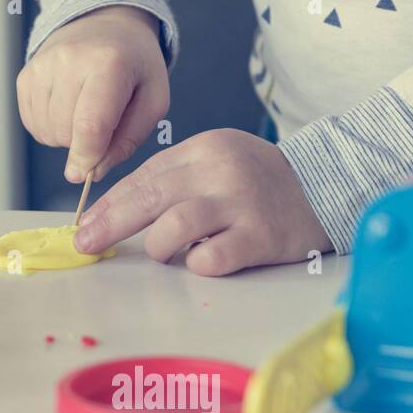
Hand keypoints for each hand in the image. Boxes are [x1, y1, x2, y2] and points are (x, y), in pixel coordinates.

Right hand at [17, 5, 169, 181]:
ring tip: (84, 114)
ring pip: (46, 131)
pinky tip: (67, 110)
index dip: (86, 157)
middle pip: (66, 132)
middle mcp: (70, 59)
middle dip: (84, 144)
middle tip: (102, 124)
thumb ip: (129, 141)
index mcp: (110, 64)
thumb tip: (94, 171)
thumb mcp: (153, 101)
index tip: (85, 175)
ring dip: (66, 137)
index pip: (90, 124)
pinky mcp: (26, 74)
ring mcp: (43, 65)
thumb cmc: (135, 67)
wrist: (106, 24)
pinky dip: (50, 128)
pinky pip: (32, 123)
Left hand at [73, 128, 332, 275]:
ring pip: (173, 228)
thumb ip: (176, 179)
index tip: (86, 225)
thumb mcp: (219, 162)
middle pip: (148, 199)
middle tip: (87, 246)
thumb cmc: (261, 182)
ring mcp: (241, 204)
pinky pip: (210, 258)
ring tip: (165, 253)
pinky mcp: (260, 237)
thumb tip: (119, 210)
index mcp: (204, 149)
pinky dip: (197, 264)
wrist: (326, 188)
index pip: (144, 176)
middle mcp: (220, 171)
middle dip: (110, 225)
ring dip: (158, 247)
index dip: (109, 204)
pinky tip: (202, 260)